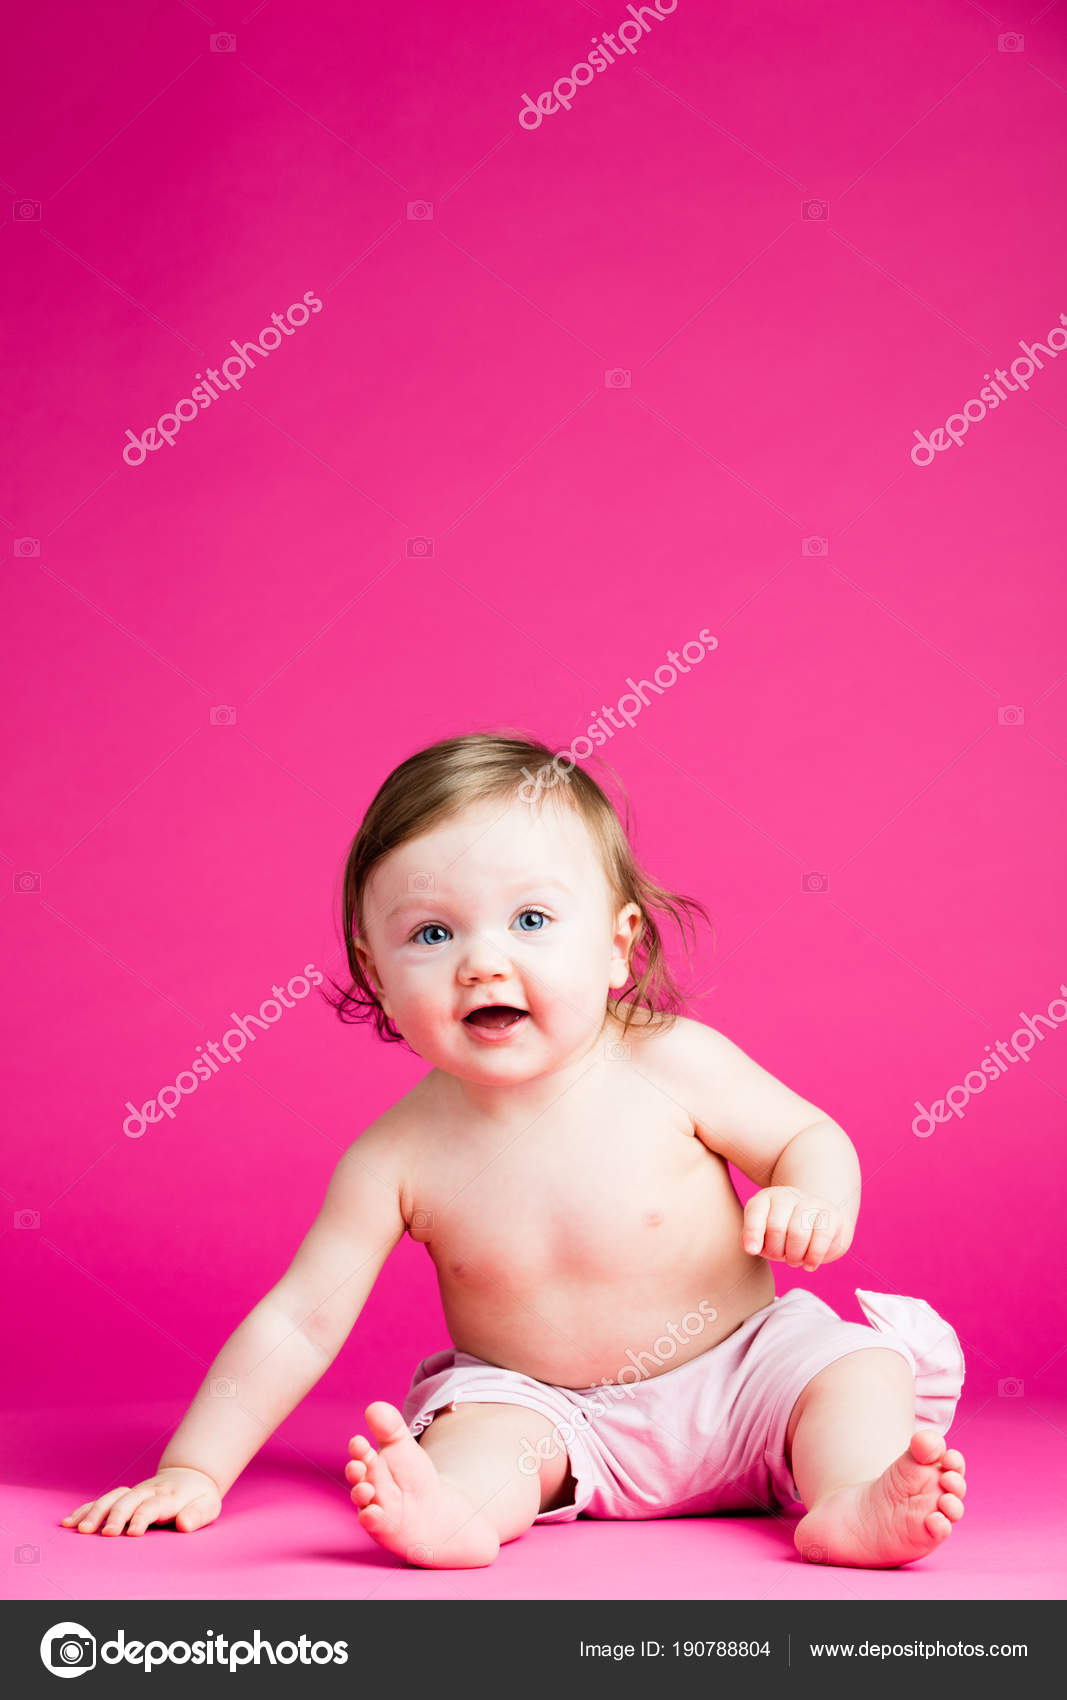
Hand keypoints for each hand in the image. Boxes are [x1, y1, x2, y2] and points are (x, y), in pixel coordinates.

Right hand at [60, 1466, 221, 1536]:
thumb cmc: (199, 1496)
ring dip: (96, 1512)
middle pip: (128, 1500)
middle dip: (116, 1516)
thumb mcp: (208, 1505)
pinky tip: (69, 1522)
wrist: (190, 1475)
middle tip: (104, 1534)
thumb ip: (197, 1514)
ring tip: (82, 1530)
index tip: (132, 1533)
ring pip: (112, 1498)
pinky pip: (103, 1500)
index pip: (153, 1505)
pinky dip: (85, 1509)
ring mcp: (135, 1492)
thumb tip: (184, 1524)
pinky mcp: (125, 1496)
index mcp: (169, 1496)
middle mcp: (148, 1491)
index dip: (142, 1517)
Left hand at [742, 1186, 849, 1270]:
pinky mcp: (831, 1214)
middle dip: (777, 1252)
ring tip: (795, 1260)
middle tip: (782, 1257)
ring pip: (798, 1233)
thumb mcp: (763, 1237)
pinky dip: (813, 1256)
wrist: (818, 1229)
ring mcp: (811, 1202)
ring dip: (795, 1256)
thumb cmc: (783, 1237)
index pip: (755, 1212)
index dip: (752, 1234)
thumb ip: (751, 1241)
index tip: (752, 1251)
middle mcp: (787, 1195)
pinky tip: (810, 1264)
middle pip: (776, 1228)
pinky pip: (821, 1237)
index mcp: (766, 1198)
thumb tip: (751, 1248)